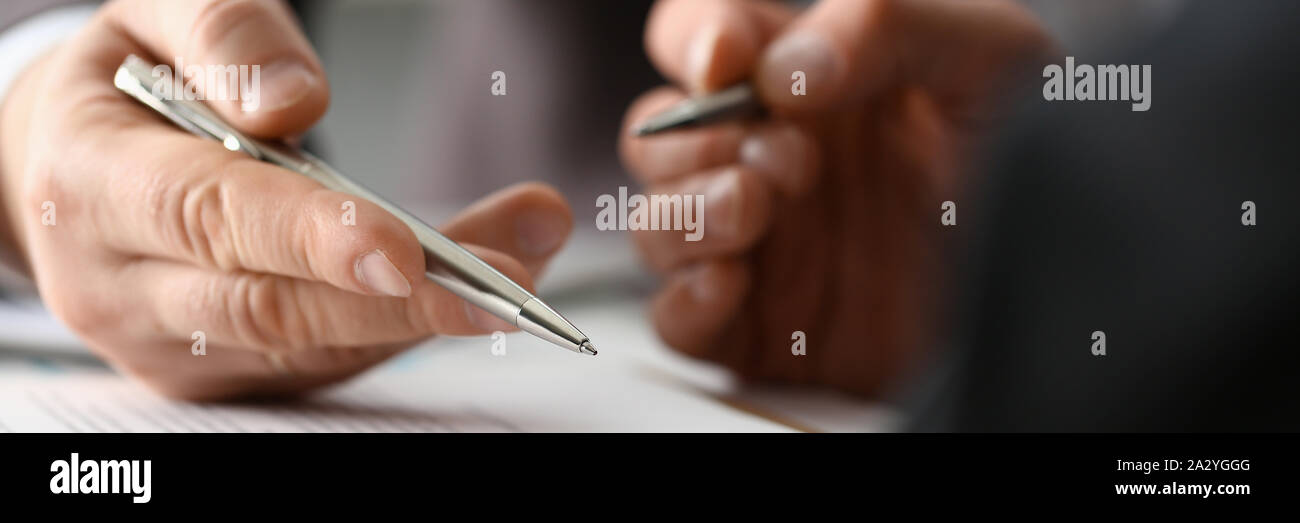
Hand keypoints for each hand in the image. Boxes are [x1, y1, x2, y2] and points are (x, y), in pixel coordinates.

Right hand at [0, 0, 572, 399]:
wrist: (58, 168)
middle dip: (397, 303)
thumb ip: (220, 34)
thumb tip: (293, 101)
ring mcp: (168, 341)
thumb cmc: (122, 89)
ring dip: (422, 316)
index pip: (208, 216)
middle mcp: (121, 282)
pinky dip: (403, 327)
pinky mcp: (217, 368)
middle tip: (507, 282)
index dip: (308, 237)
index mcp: (93, 182)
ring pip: (308, 344)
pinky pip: (320, 360)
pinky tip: (474, 289)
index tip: (402, 248)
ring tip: (521, 268)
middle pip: (271, 307)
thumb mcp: (152, 16)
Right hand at [619, 0, 1049, 394]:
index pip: (704, 38)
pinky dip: (684, 300)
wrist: (1079, 296)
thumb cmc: (1048, 165)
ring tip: (756, 212)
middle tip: (790, 161)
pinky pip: (679, 320)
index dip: (696, 40)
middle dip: (701, 141)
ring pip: (656, 224)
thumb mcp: (993, 57)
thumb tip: (782, 70)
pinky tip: (733, 282)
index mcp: (817, 81)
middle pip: (662, 136)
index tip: (726, 63)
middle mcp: (778, 159)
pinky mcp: (767, 333)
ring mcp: (767, 248)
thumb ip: (886, 26)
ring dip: (685, 213)